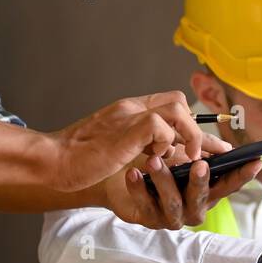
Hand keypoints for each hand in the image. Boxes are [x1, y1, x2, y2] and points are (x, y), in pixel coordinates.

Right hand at [47, 90, 211, 192]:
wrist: (54, 162)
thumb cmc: (81, 160)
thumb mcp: (117, 147)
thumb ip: (141, 143)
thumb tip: (170, 152)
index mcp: (129, 110)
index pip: (170, 102)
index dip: (191, 123)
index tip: (207, 144)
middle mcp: (131, 108)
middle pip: (178, 101)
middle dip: (195, 128)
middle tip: (199, 153)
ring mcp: (129, 116)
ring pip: (177, 108)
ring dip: (187, 135)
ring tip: (184, 156)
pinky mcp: (127, 130)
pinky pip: (161, 126)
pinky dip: (167, 144)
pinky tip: (156, 160)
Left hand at [102, 143, 261, 229]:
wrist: (121, 175)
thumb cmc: (159, 163)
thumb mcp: (182, 153)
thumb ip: (203, 150)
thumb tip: (227, 148)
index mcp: (207, 192)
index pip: (230, 184)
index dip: (243, 175)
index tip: (256, 161)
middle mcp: (194, 207)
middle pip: (202, 197)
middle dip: (201, 181)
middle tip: (199, 164)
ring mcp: (172, 216)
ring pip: (173, 202)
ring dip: (165, 180)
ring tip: (155, 160)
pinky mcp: (149, 219)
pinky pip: (145, 205)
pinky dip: (139, 188)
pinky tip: (133, 173)